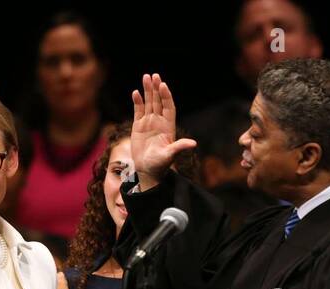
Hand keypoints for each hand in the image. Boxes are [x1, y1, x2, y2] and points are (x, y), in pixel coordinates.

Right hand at [130, 73, 197, 190]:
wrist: (148, 171)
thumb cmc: (160, 165)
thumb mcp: (170, 156)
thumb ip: (179, 147)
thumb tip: (193, 143)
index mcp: (168, 126)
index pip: (168, 107)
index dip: (166, 96)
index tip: (163, 85)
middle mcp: (159, 122)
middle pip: (159, 101)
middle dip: (156, 88)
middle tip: (154, 75)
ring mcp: (149, 123)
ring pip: (149, 103)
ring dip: (147, 91)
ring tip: (145, 77)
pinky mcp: (138, 126)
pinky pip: (138, 111)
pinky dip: (137, 102)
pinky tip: (135, 93)